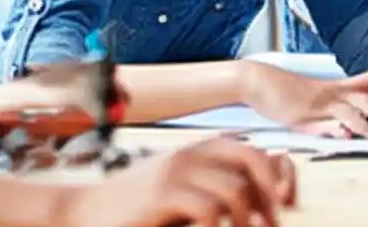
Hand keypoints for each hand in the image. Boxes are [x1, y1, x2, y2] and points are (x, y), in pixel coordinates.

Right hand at [63, 138, 296, 226]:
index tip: (283, 206)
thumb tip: (260, 199)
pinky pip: (208, 209)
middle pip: (252, 162)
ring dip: (247, 220)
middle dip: (270, 193)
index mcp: (199, 149)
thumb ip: (213, 186)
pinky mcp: (162, 195)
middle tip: (274, 223)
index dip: (275, 177)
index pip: (254, 153)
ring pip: (234, 190)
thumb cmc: (137, 206)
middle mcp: (191, 153)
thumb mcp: (179, 189)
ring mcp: (176, 172)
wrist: (84, 213)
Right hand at [242, 62, 367, 137]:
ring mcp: (324, 104)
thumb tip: (359, 126)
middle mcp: (340, 93)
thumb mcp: (324, 100)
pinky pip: (326, 124)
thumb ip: (344, 112)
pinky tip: (347, 136)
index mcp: (346, 86)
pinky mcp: (307, 116)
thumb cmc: (294, 93)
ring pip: (353, 112)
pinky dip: (337, 130)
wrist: (264, 83)